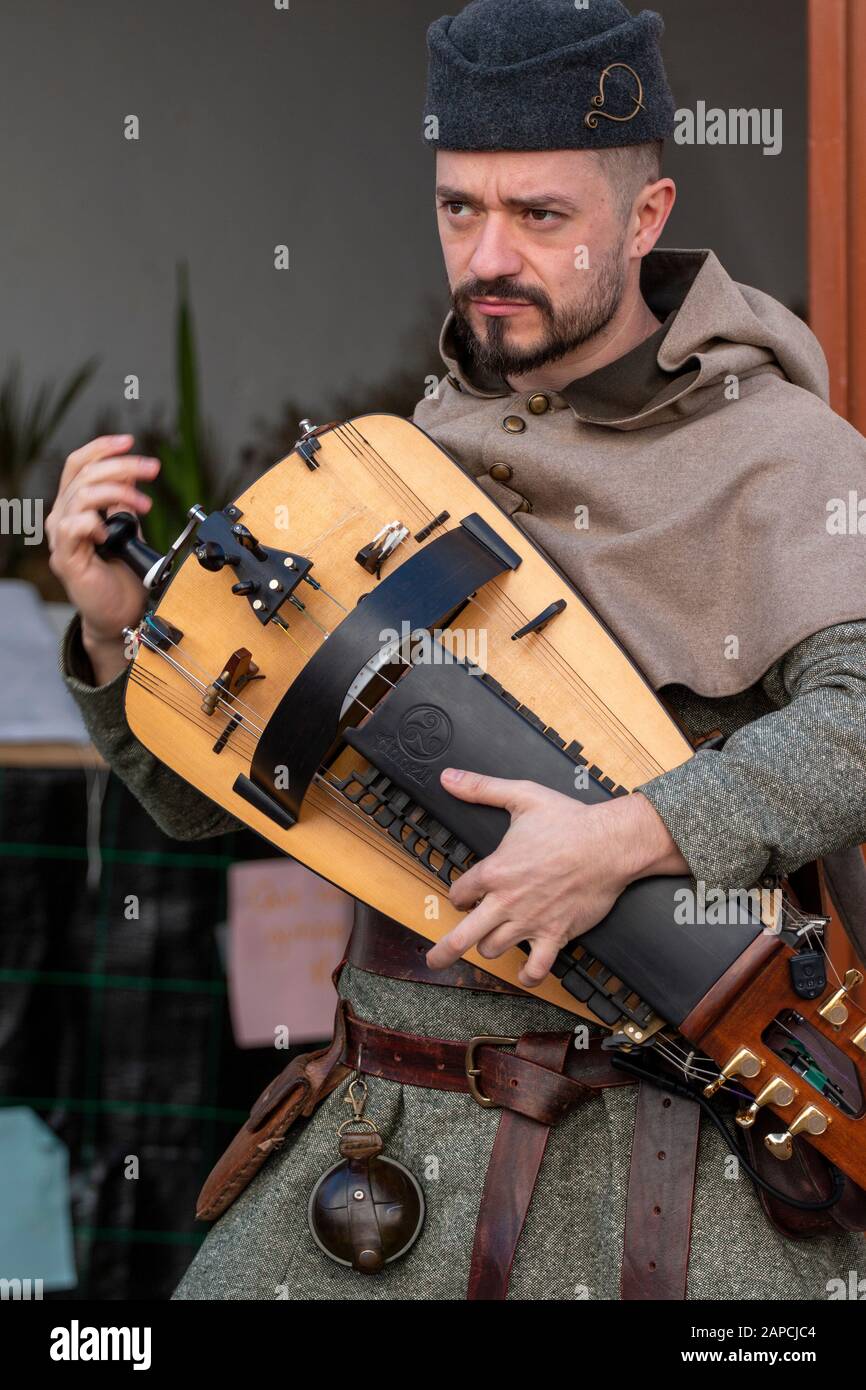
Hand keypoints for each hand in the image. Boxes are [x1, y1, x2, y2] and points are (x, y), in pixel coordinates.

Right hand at [46, 435, 159, 681]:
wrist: (121, 613)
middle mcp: (63, 517)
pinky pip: (72, 527)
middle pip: (84, 475)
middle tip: (152, 470)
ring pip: (81, 496)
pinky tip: (108, 530)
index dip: (101, 448)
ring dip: (117, 492)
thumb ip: (124, 501)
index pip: (78, 464)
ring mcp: (62, 538)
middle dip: (122, 466)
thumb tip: (134, 472)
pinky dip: (92, 522)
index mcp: (76, 506)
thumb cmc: (123, 574)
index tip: (129, 442)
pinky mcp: (66, 559)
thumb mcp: (128, 528)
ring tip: (144, 506)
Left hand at [426, 770, 687, 987]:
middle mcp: (507, 901)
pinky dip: (529, 974)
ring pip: (494, 949)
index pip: (460, 892)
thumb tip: (449, 778)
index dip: (458, 895)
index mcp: (495, 870)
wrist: (610, 844)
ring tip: (489, 946)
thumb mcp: (522, 795)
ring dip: (487, 949)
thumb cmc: (569, 821)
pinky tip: (525, 974)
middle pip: (464, 936)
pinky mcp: (556, 934)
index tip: (463, 897)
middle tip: (433, 960)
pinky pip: (537, 967)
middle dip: (444, 951)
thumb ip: (482, 788)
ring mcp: (531, 921)